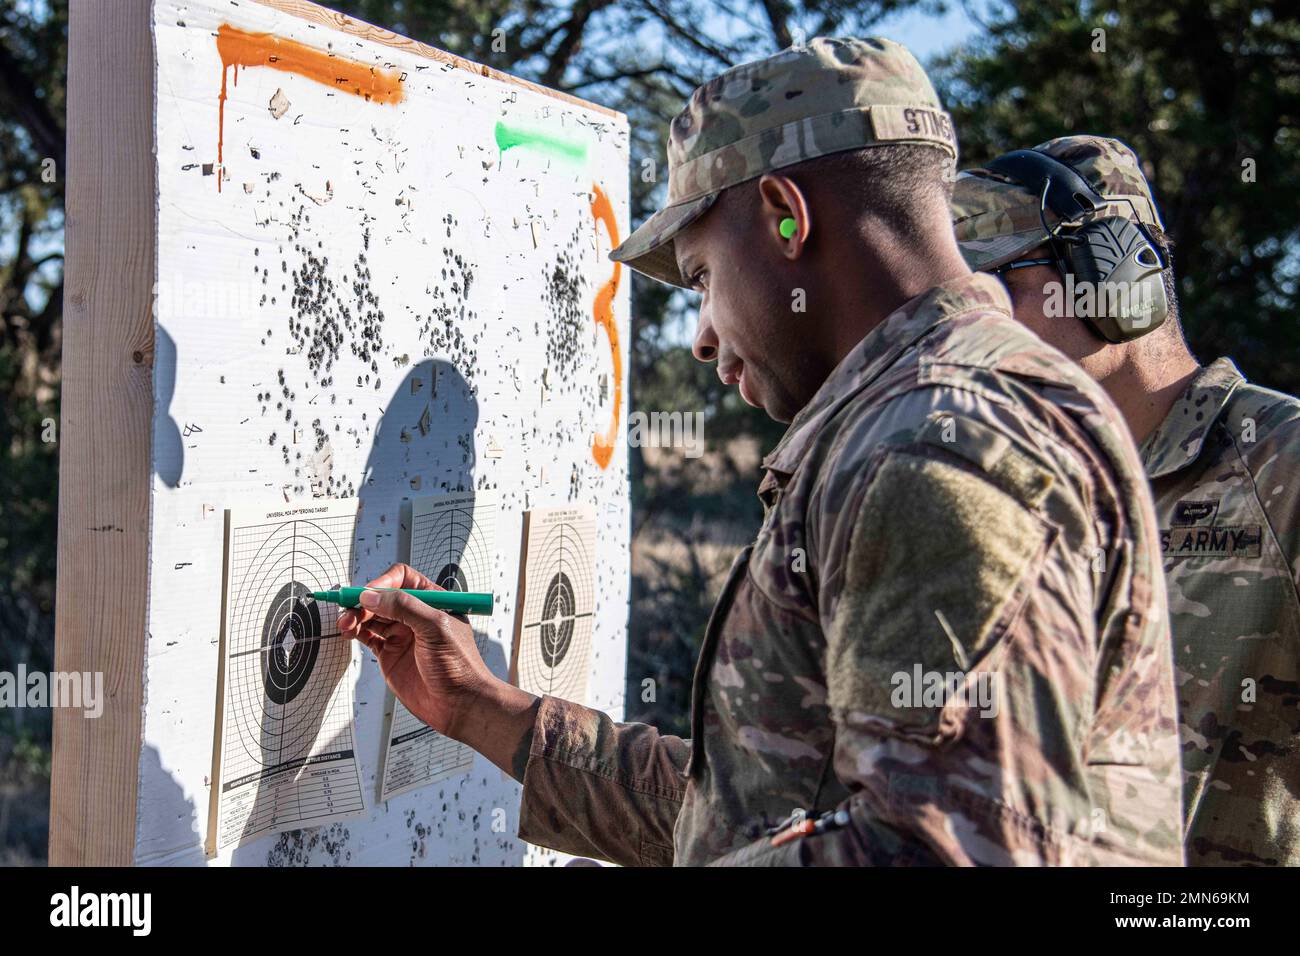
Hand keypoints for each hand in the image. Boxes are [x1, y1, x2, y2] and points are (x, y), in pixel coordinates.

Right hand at [339, 563, 494, 739]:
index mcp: (433, 601)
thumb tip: (373, 595)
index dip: (383, 583)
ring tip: (346, 623)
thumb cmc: (460, 666)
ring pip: (372, 616)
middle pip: (382, 597)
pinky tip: (349, 631)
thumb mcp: (436, 628)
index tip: (367, 593)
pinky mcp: (391, 654)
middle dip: (363, 600)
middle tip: (349, 609)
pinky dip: (356, 631)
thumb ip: (404, 608)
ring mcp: (403, 634)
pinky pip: (368, 636)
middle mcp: (416, 615)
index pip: (402, 579)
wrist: (459, 705)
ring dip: (356, 616)